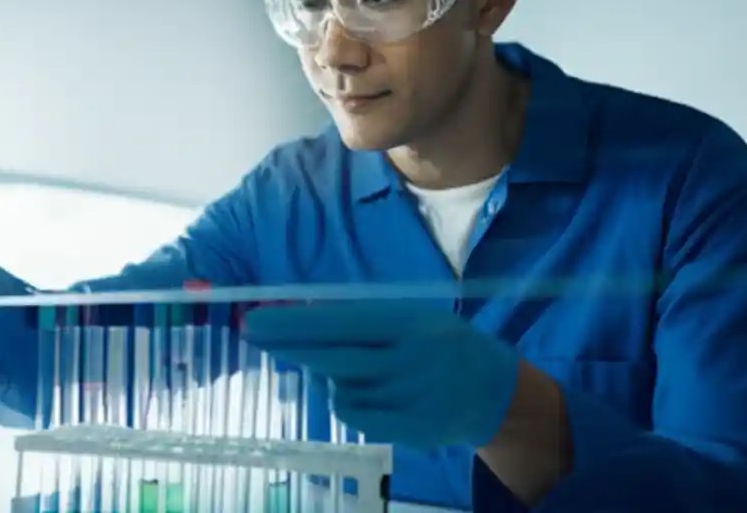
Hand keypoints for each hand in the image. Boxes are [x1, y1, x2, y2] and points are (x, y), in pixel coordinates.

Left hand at [242, 300, 518, 448]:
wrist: (494, 389)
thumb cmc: (440, 345)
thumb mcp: (411, 319)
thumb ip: (365, 321)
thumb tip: (302, 318)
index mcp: (411, 323)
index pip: (341, 322)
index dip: (295, 323)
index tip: (255, 320)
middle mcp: (412, 358)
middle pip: (334, 355)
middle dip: (288, 344)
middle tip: (252, 333)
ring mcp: (412, 396)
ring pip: (342, 388)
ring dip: (326, 375)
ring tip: (340, 365)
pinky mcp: (413, 428)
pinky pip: (357, 416)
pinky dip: (345, 402)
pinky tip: (352, 390)